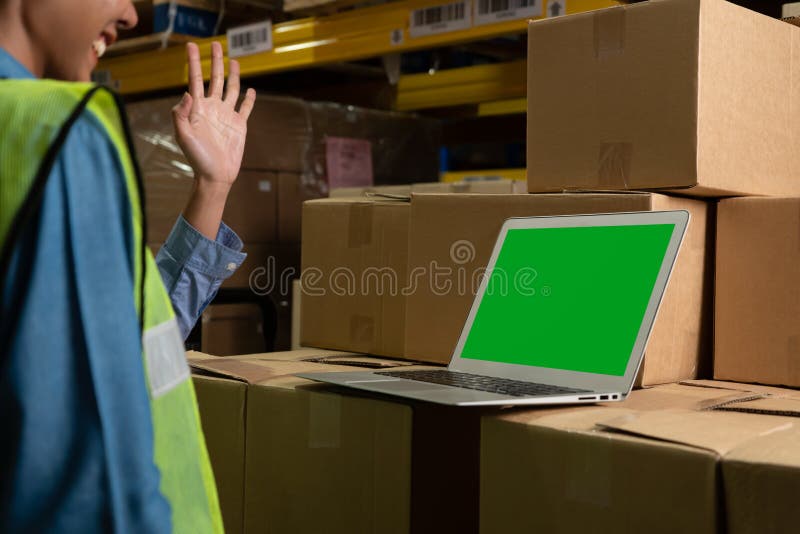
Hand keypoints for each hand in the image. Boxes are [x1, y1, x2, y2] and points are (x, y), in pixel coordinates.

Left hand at [172, 41, 255, 191]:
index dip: (194, 62)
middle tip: (215, 44)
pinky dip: (249, 99)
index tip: (191, 46)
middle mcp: (212, 108)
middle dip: (215, 61)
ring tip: (234, 60)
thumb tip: (186, 93)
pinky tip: (251, 91)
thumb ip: (181, 115)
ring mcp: (226, 116)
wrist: (215, 176)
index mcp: (198, 108)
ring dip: (233, 75)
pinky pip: (245, 109)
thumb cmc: (196, 158)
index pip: (195, 79)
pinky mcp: (239, 125)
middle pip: (215, 79)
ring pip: (231, 89)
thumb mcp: (183, 136)